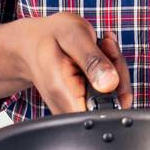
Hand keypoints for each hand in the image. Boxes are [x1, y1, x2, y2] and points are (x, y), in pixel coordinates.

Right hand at [19, 11, 133, 113]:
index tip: (110, 59)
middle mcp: (69, 108)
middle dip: (119, 73)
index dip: (118, 90)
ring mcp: (76, 108)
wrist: (31, 43)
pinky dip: (111, 72)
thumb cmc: (48, 37)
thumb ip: (92, 61)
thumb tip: (110, 84)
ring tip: (102, 46)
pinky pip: (110, 93)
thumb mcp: (72, 36)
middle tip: (106, 46)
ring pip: (114, 99)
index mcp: (64, 94)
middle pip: (113, 105)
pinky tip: (100, 53)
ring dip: (116, 70)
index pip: (102, 113)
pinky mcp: (83, 103)